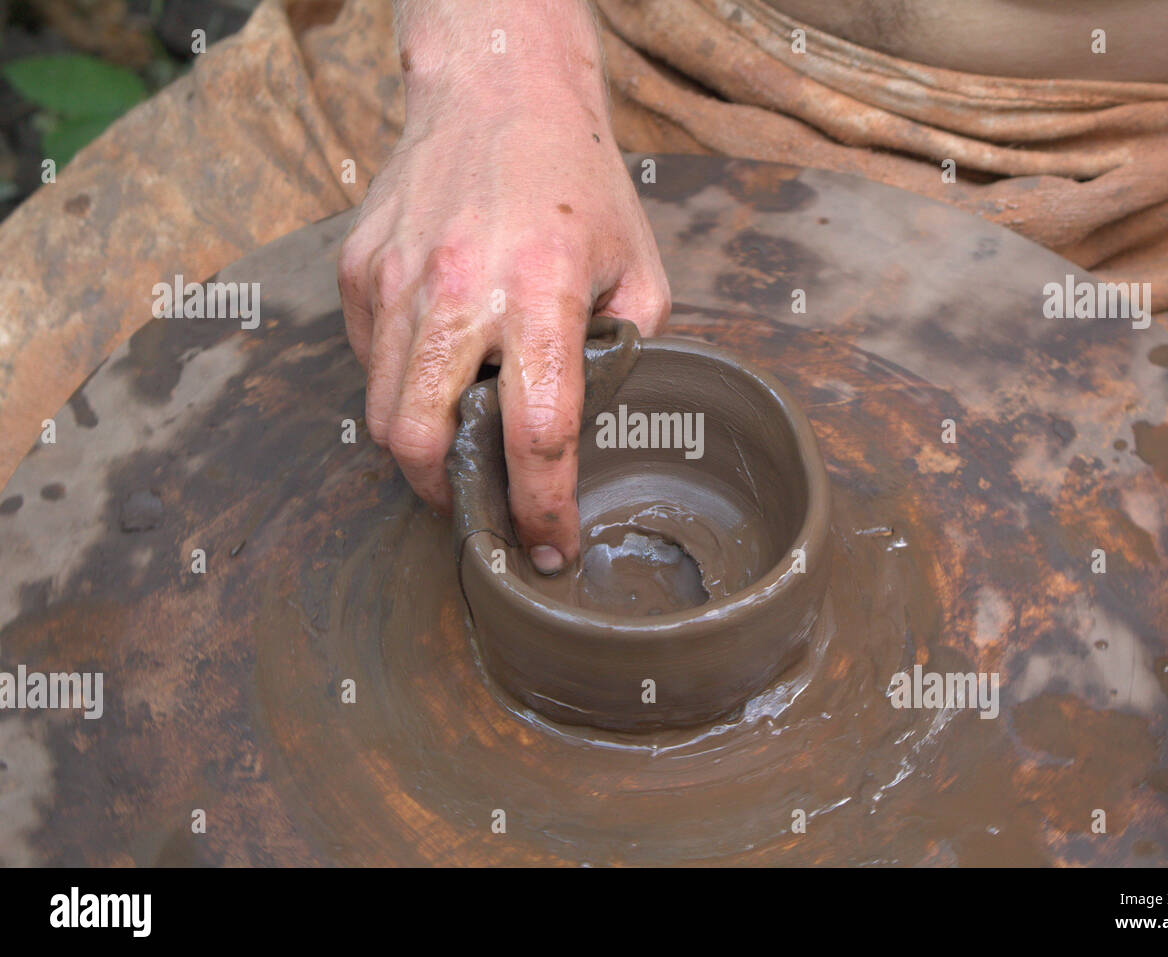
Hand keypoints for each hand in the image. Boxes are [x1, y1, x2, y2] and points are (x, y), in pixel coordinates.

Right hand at [338, 0, 669, 572]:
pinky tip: (434, 372)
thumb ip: (624, 353)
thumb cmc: (578, 181)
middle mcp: (459, 289)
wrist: (498, 91)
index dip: (543, 508)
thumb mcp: (637, 267)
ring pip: (381, 411)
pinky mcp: (360, 270)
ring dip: (418, 454)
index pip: (538, 433)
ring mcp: (397, 279)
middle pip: (423, 441)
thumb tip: (591, 422)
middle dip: (450, 499)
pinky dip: (397, 388)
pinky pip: (367, 362)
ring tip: (453, 453)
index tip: (550, 547)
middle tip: (479, 510)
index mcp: (542, 291)